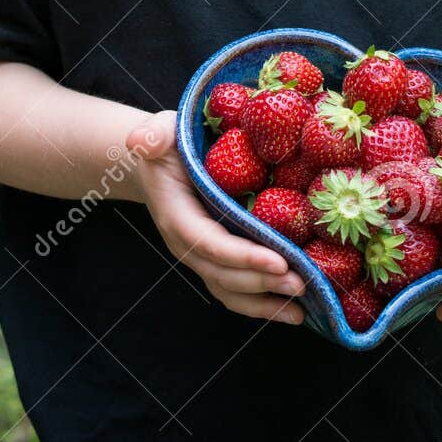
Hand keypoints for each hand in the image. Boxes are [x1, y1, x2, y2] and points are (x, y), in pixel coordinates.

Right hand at [124, 111, 305, 326]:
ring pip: (229, 289)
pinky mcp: (213, 261)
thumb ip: (152, 135)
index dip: (242, 256)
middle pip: (223, 273)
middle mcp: (186, 244)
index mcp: (176, 215)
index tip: (278, 262)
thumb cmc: (165, 146)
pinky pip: (233, 291)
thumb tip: (140, 141)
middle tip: (301, 285)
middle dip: (263, 283)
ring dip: (264, 303)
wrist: (156, 166)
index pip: (209, 242)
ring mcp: (199, 256)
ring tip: (300, 309)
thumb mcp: (159, 132)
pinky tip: (289, 309)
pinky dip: (260, 304)